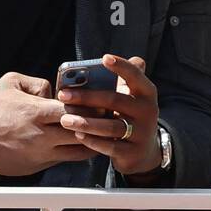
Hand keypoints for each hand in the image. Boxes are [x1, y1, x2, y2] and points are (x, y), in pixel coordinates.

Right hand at [0, 71, 95, 176]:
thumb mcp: (10, 82)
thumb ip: (37, 83)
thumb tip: (54, 91)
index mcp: (37, 112)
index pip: (77, 111)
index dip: (92, 107)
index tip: (101, 104)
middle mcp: (42, 135)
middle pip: (83, 132)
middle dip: (98, 126)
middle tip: (108, 120)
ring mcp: (41, 154)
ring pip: (79, 151)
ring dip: (90, 143)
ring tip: (98, 134)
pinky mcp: (37, 167)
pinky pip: (63, 159)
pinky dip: (72, 152)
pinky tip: (77, 144)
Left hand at [58, 54, 162, 177]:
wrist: (144, 151)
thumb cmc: (128, 116)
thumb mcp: (129, 98)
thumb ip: (119, 80)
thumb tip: (105, 58)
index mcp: (146, 93)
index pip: (135, 75)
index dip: (121, 66)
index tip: (104, 58)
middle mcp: (148, 111)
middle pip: (115, 100)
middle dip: (87, 98)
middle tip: (63, 95)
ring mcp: (142, 133)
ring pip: (110, 126)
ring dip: (85, 122)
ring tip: (65, 120)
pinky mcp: (133, 152)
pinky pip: (110, 146)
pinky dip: (92, 141)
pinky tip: (77, 135)